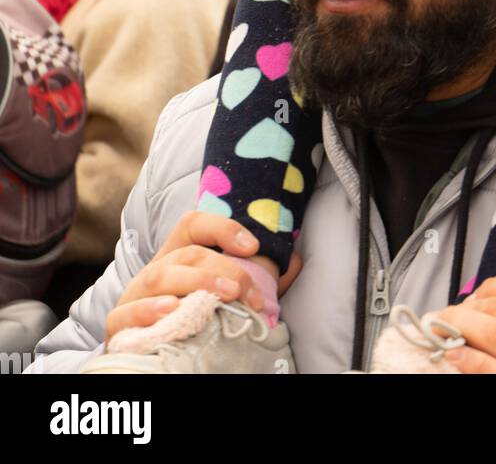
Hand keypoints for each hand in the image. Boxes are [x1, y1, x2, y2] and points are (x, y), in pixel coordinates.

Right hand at [105, 212, 301, 340]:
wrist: (147, 355)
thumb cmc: (190, 320)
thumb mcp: (221, 297)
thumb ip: (256, 280)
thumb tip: (293, 261)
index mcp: (178, 257)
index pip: (192, 224)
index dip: (222, 227)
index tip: (253, 246)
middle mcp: (155, 270)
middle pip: (184, 254)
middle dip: (220, 268)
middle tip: (246, 289)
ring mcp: (135, 296)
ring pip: (158, 276)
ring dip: (193, 283)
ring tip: (221, 296)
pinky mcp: (119, 326)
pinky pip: (125, 314)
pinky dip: (148, 310)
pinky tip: (172, 310)